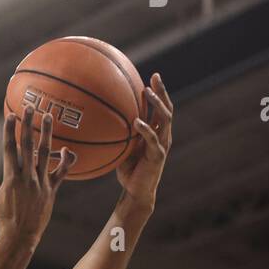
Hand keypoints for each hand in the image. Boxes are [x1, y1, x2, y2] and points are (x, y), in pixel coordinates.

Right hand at [0, 107, 75, 242]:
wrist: (20, 236)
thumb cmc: (2, 216)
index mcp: (10, 178)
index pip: (9, 149)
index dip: (10, 131)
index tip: (11, 115)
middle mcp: (26, 178)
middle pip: (27, 146)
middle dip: (28, 125)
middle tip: (30, 107)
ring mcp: (40, 184)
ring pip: (45, 154)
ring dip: (46, 134)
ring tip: (48, 117)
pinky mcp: (51, 190)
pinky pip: (60, 173)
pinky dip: (64, 161)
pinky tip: (67, 149)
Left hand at [117, 72, 172, 210]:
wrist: (136, 192)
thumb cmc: (128, 170)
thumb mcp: (123, 148)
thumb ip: (120, 133)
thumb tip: (101, 120)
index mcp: (157, 132)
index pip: (161, 108)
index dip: (159, 92)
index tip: (152, 77)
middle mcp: (163, 136)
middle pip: (167, 108)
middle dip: (162, 91)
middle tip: (155, 77)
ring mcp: (162, 145)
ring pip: (165, 119)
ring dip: (157, 104)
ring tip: (148, 92)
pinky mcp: (158, 156)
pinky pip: (152, 139)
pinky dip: (145, 129)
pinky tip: (136, 121)